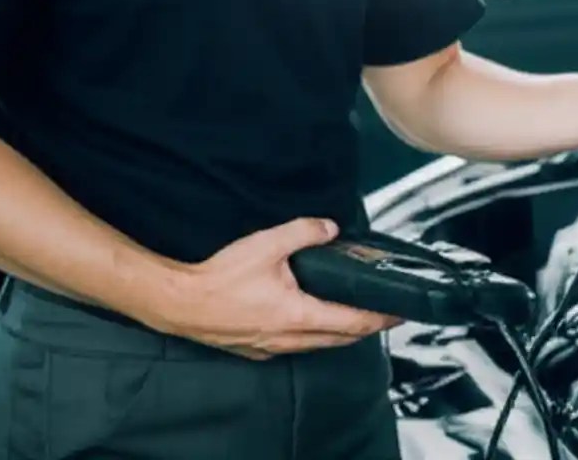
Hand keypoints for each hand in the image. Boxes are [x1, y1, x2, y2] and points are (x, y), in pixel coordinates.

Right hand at [147, 218, 400, 359]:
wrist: (177, 303)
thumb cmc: (218, 278)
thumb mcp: (266, 244)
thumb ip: (303, 232)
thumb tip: (330, 227)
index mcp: (299, 316)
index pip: (353, 322)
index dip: (380, 319)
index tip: (401, 313)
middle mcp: (291, 338)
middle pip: (341, 339)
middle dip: (367, 328)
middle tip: (386, 314)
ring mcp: (273, 347)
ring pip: (319, 345)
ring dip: (340, 333)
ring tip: (356, 317)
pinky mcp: (256, 349)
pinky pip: (296, 346)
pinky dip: (314, 336)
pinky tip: (313, 323)